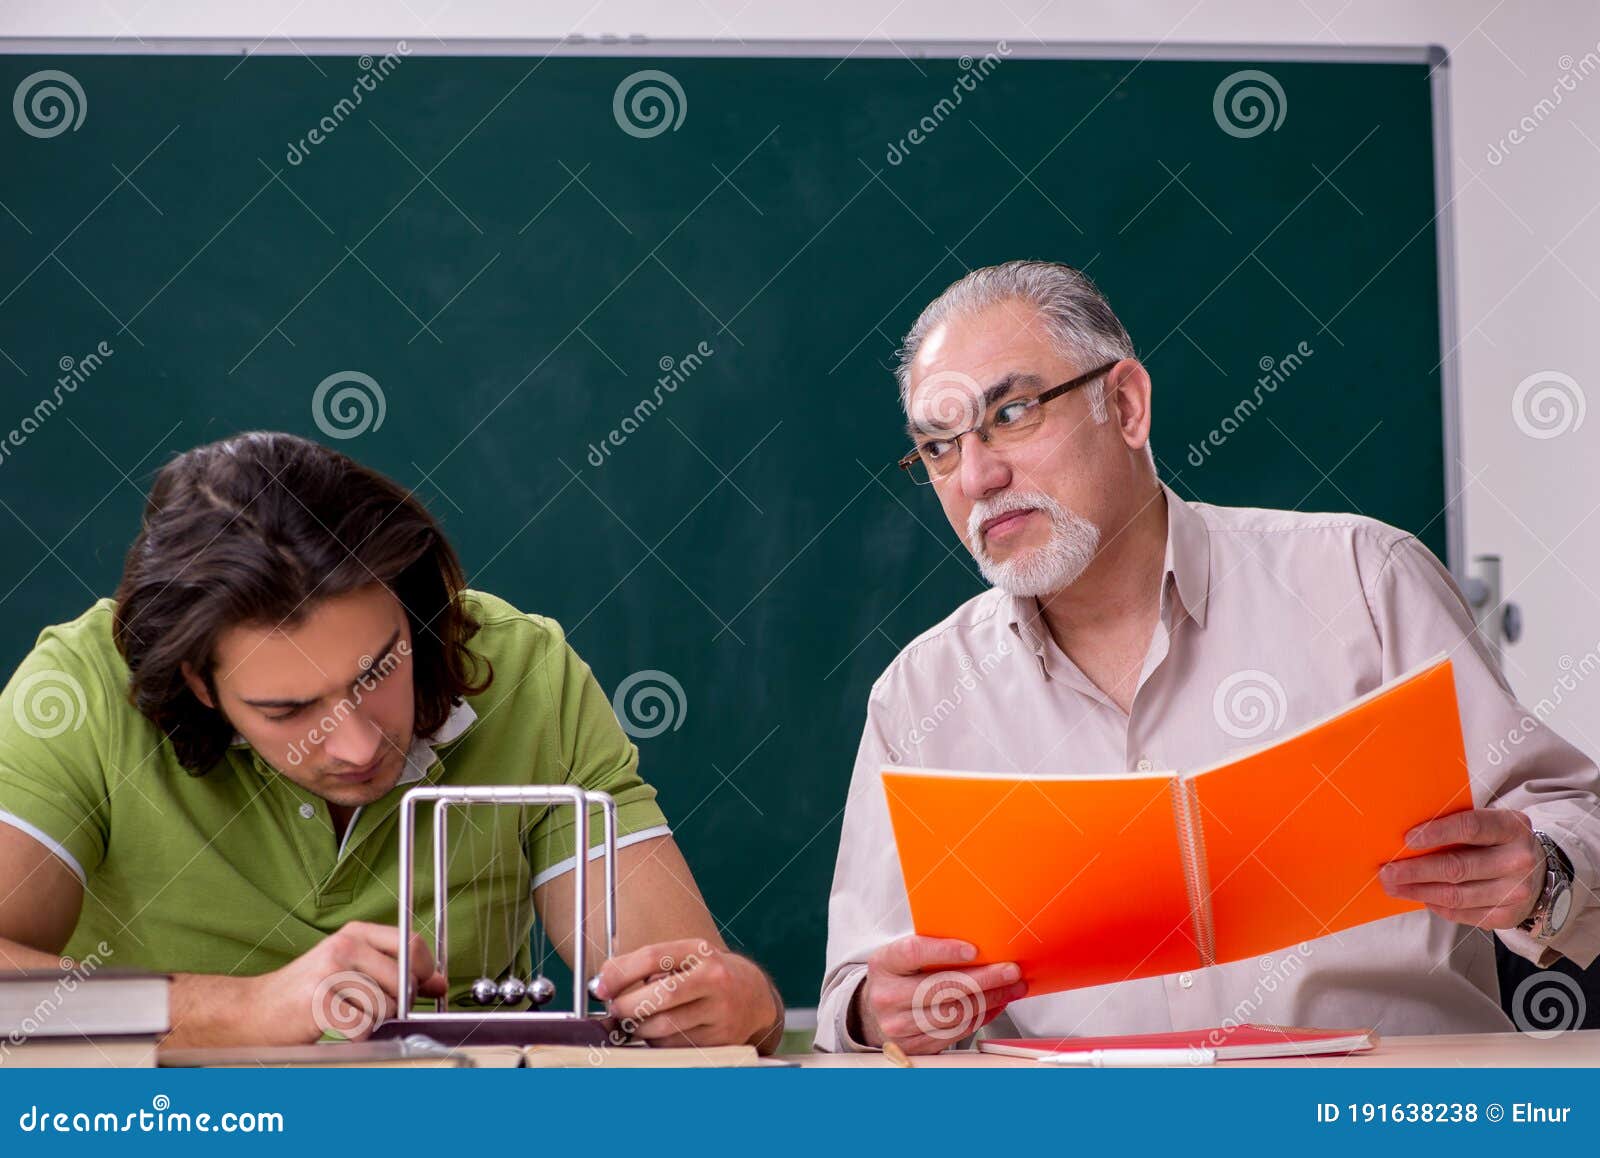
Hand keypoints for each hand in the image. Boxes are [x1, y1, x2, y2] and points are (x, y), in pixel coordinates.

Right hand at [234, 921, 447, 1044]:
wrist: (252, 1011)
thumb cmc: (303, 993)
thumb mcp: (351, 970)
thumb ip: (394, 971)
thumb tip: (439, 982)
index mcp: (356, 933)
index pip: (412, 943)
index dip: (425, 970)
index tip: (425, 985)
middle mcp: (345, 946)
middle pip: (403, 980)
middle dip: (396, 1003)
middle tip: (369, 1008)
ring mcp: (331, 972)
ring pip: (385, 1006)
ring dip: (371, 1021)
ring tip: (345, 1014)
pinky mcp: (320, 1001)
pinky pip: (363, 1027)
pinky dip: (355, 1036)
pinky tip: (336, 1026)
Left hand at [593, 939, 782, 1051]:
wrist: (754, 996)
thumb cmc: (707, 974)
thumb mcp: (683, 956)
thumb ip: (644, 964)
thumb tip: (602, 982)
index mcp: (700, 951)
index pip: (653, 957)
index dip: (620, 973)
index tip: (601, 987)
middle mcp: (714, 979)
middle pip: (659, 997)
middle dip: (626, 1007)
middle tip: (616, 1009)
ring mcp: (720, 1012)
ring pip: (663, 1027)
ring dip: (640, 1029)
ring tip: (639, 1021)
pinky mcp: (720, 1040)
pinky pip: (674, 1047)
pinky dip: (658, 1043)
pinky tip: (662, 1032)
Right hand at [855, 935, 1025, 1053]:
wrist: (876, 1011)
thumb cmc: (899, 976)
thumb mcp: (904, 955)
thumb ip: (933, 948)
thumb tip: (983, 944)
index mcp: (884, 964)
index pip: (914, 953)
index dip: (945, 951)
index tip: (974, 950)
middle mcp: (888, 996)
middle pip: (941, 988)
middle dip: (984, 979)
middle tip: (1010, 971)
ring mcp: (899, 1025)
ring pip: (954, 1014)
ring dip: (990, 1000)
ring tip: (1011, 987)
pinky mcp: (915, 1046)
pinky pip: (957, 1032)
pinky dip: (982, 1017)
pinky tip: (995, 1004)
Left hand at [1379, 808, 1543, 927]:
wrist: (1537, 871)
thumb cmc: (1496, 841)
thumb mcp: (1487, 823)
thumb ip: (1456, 824)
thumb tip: (1405, 836)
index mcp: (1511, 827)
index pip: (1471, 827)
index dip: (1437, 833)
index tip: (1407, 839)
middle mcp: (1518, 860)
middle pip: (1458, 868)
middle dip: (1416, 871)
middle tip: (1387, 872)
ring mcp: (1516, 891)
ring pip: (1457, 895)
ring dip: (1419, 892)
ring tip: (1394, 887)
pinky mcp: (1509, 916)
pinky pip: (1464, 914)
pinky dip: (1438, 907)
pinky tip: (1422, 898)